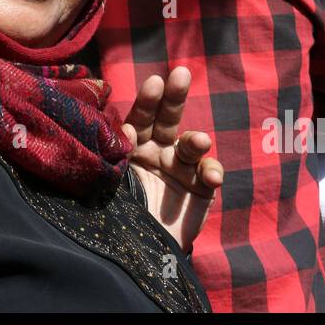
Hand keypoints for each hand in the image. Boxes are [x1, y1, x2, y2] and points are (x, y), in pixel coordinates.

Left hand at [121, 66, 222, 252]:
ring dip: (196, 140)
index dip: (148, 101)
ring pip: (190, 144)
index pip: (139, 118)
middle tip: (180, 74)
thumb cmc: (119, 213)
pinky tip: (210, 178)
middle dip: (174, 96)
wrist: (139, 250)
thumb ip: (119, 158)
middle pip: (167, 118)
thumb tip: (127, 132)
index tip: (154, 83)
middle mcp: (157, 149)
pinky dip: (211, 172)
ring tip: (199, 142)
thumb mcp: (112, 184)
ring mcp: (181, 167)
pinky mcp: (201, 186)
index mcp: (133, 145)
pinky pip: (209, 173)